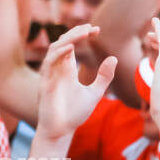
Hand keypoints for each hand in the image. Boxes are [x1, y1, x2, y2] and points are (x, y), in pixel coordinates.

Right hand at [35, 23, 116, 139]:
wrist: (61, 131)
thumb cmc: (74, 114)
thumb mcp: (95, 93)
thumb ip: (104, 77)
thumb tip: (114, 58)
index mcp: (67, 70)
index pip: (72, 45)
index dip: (81, 35)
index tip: (96, 30)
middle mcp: (57, 69)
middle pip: (63, 42)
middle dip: (76, 32)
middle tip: (91, 27)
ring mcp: (50, 75)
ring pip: (55, 49)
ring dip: (69, 39)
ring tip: (83, 32)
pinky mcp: (45, 83)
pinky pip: (49, 63)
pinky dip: (59, 53)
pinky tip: (71, 48)